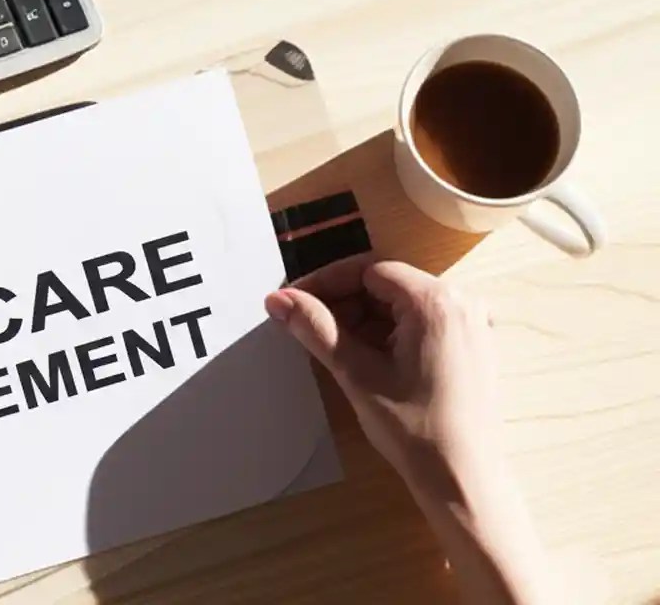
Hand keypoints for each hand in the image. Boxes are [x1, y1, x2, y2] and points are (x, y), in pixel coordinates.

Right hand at [264, 256, 497, 483]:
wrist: (463, 480)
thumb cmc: (414, 428)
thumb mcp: (356, 373)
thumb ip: (315, 328)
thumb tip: (277, 299)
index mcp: (435, 301)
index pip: (368, 270)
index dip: (325, 283)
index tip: (292, 302)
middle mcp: (461, 302)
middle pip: (386, 284)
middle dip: (342, 302)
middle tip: (307, 327)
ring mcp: (471, 324)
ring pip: (401, 305)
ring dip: (362, 319)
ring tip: (332, 348)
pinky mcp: (471, 346)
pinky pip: (420, 323)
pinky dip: (387, 333)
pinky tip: (364, 359)